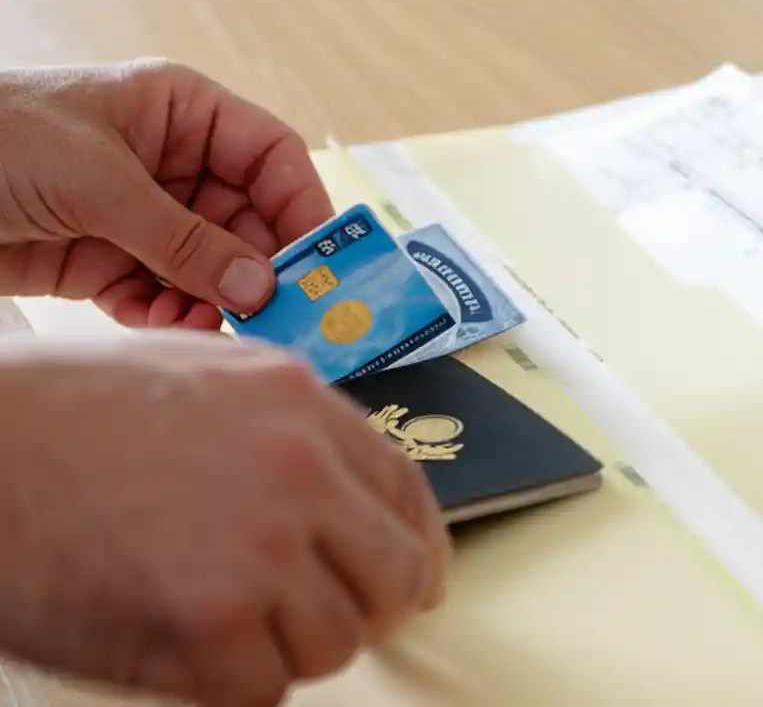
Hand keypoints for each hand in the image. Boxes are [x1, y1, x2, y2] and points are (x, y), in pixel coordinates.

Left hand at [0, 59, 333, 329]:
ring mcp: (141, 217)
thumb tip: (262, 287)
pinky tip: (162, 326)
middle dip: (262, 270)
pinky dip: (168, 318)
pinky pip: (163, 297)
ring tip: (208, 325)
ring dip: (214, 302)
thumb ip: (185, 239)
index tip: (324, 262)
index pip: (272, 157)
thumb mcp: (99, 180)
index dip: (305, 206)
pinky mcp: (107, 263)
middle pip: (250, 222)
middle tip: (281, 316)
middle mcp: (171, 165)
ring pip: (211, 269)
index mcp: (181, 113)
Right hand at [0, 331, 449, 705]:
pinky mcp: (211, 621)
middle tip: (322, 620)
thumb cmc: (59, 410)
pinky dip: (230, 682)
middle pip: (395, 576)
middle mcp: (298, 472)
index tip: (416, 580)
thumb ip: (282, 426)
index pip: (407, 491)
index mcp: (299, 405)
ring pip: (335, 641)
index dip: (418, 546)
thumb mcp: (196, 373)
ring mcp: (260, 548)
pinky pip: (265, 686)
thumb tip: (340, 493)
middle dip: (368, 608)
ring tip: (224, 624)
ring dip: (287, 648)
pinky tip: (185, 647)